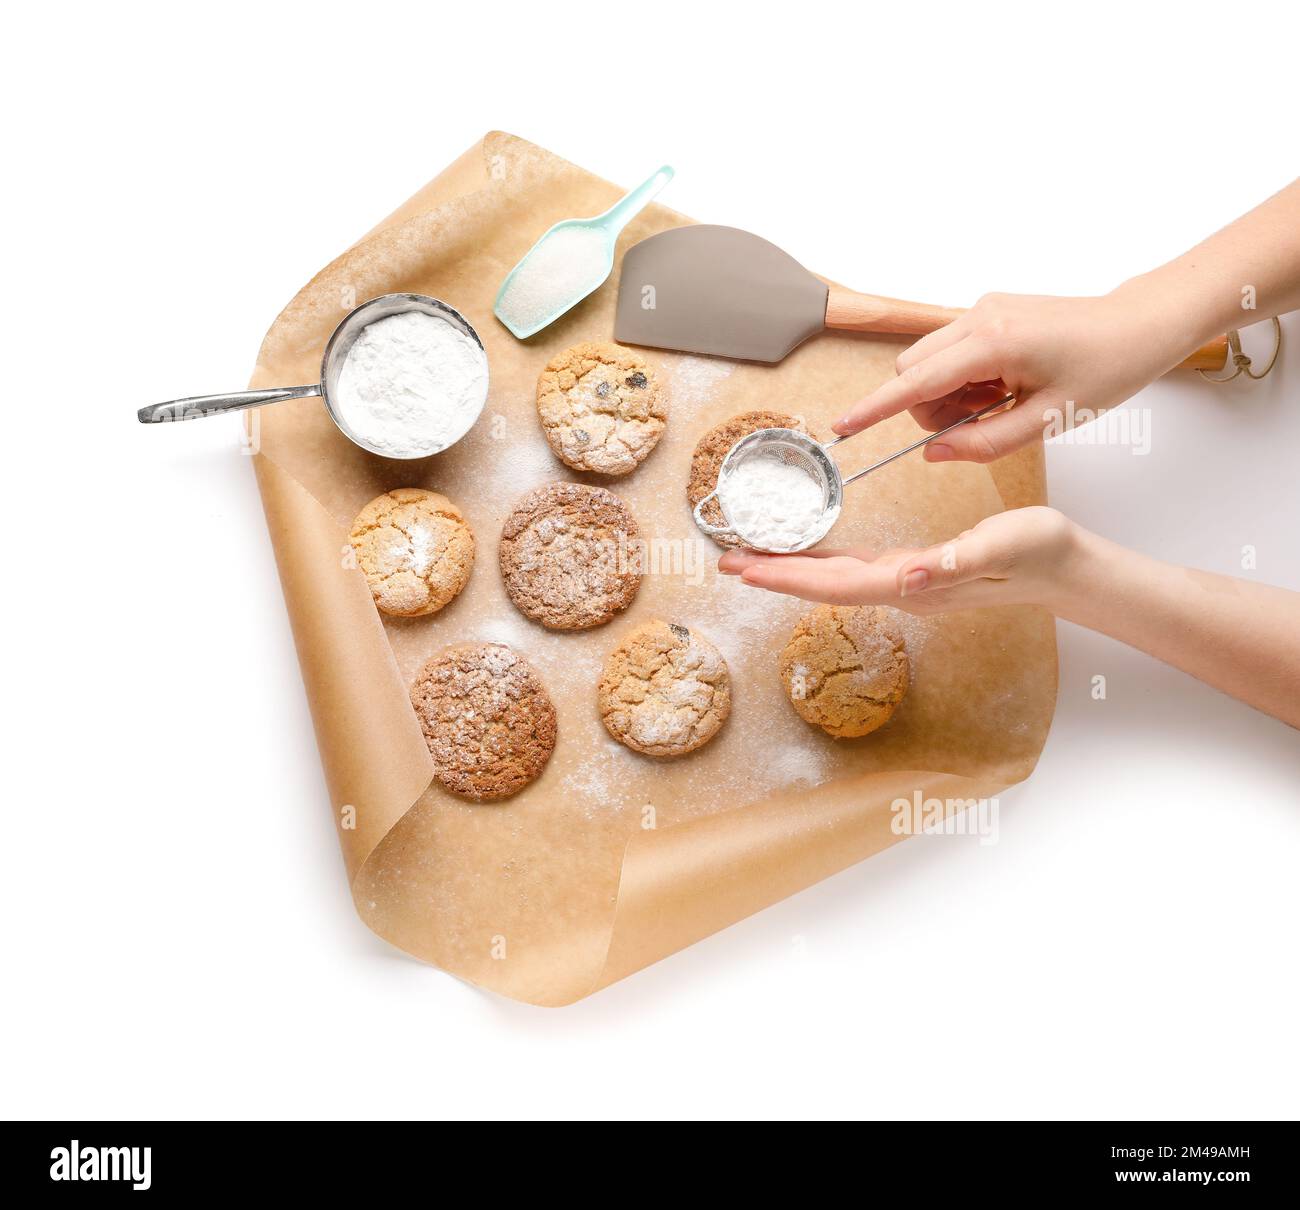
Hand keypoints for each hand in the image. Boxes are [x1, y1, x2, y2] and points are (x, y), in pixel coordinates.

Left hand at [718, 506, 1078, 613]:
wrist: (1067, 569)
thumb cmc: (1040, 552)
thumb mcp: (1005, 546)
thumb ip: (957, 563)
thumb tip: (909, 576)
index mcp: (918, 582)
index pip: (840, 583)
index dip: (792, 577)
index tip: (749, 569)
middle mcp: (904, 588)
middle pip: (826, 586)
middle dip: (775, 575)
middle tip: (726, 563)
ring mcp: (909, 584)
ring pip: (836, 580)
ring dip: (791, 571)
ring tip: (749, 560)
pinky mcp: (916, 573)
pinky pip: (854, 571)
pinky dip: (821, 564)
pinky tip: (805, 557)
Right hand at [831, 287, 1188, 462]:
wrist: (1140, 323)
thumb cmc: (1107, 368)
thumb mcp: (1049, 421)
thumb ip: (985, 443)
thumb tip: (934, 452)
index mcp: (994, 344)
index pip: (916, 381)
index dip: (876, 409)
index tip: (843, 428)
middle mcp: (979, 317)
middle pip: (912, 370)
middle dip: (928, 407)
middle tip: (979, 424)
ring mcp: (982, 309)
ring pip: (927, 362)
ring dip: (948, 394)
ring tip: (1000, 403)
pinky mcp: (988, 310)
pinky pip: (950, 352)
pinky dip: (964, 378)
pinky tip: (1004, 385)